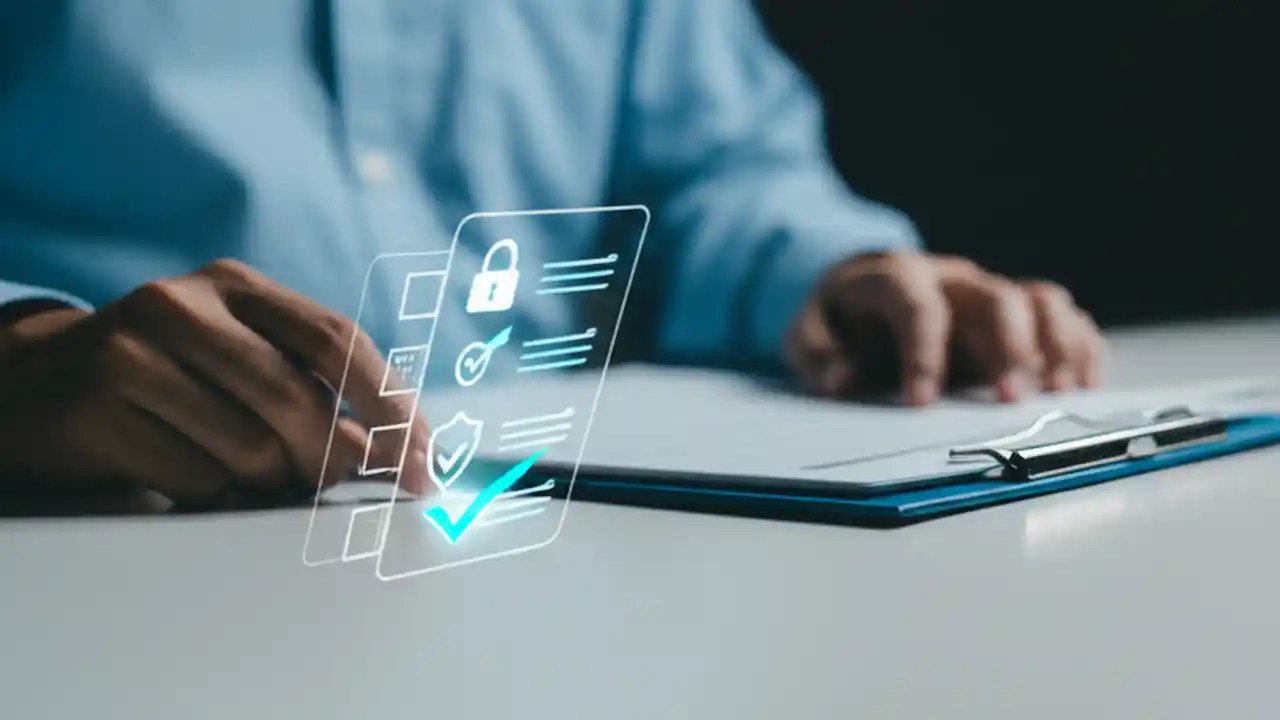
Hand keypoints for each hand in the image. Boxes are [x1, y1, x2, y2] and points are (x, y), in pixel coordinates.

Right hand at [0, 259, 430, 508]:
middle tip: (332, 483)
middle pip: (299, 400)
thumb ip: (313, 388)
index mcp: (236, 287)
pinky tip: (186, 474)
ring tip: (241, 471)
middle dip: (332, 459)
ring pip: (251, 447)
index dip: (393, 406)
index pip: (338, 339)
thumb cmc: (163, 382)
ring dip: (266, 481)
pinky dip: (209, 493)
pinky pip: (194, 477)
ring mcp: (132, 349)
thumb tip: (393, 450)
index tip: (426, 462)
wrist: (31, 386)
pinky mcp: (94, 403)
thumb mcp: (237, 359)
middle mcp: (183, 303)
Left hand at [786, 252, 1104, 404]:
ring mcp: (988, 294)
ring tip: (1061, 393)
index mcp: (897, 278)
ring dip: (1058, 345)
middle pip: (996, 297)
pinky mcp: (1015, 315)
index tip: (919, 403)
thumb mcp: (807, 334)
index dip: (922, 352)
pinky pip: (1062, 317)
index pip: (918, 305)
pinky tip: (1083, 385)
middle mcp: (953, 281)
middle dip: (1009, 348)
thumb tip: (842, 381)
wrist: (861, 294)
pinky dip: (1080, 347)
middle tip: (1010, 401)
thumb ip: (818, 357)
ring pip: (1040, 301)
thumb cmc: (837, 320)